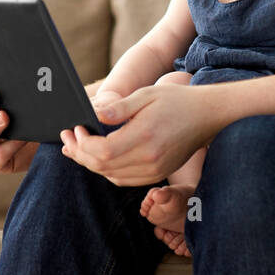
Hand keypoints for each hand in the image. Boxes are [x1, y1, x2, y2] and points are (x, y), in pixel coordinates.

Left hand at [60, 82, 223, 186]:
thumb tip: (93, 115)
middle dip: (79, 153)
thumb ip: (118, 108)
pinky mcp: (157, 175)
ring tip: (76, 148)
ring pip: (110, 176)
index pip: (103, 151)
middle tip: (66, 139)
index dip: (83, 143)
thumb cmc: (176, 101)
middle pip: (103, 166)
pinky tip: (98, 157)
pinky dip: (106, 170)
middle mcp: (149, 159)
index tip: (74, 129)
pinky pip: (123, 179)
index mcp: (145, 137)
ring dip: (90, 163)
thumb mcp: (146, 95)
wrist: (207, 116)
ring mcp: (154, 171)